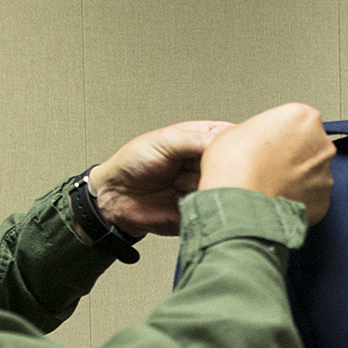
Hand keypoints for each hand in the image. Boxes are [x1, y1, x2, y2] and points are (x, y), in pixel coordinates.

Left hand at [89, 120, 233, 236]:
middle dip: (211, 169)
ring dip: (200, 187)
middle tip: (188, 169)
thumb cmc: (133, 162)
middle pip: (231, 166)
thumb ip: (195, 139)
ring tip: (177, 184)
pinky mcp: (201, 208)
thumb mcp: (163, 141)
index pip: (232, 138)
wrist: (115, 196)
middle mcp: (206, 163)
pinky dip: (200, 205)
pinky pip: (213, 209)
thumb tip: (225, 140)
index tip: (216, 152)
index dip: (230, 145)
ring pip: (223, 188)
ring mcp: (204, 186)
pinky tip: (180, 198)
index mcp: (202, 139)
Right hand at [199, 102, 334, 223]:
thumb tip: (250, 141)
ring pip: (312, 174)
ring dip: (296, 179)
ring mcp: (325, 175)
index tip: (268, 143)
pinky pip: (311, 198)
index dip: (279, 134)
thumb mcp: (235, 132)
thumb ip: (257, 132)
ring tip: (270, 185)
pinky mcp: (323, 201)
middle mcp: (322, 144)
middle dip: (293, 156)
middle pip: (310, 147)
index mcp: (304, 118)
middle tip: (269, 166)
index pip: (297, 121)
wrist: (239, 205)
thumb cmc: (236, 168)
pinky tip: (278, 199)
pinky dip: (298, 200)